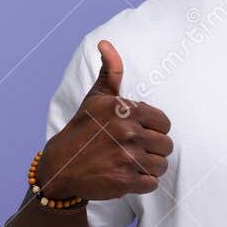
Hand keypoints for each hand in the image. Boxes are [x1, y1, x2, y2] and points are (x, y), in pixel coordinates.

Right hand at [36, 40, 172, 199]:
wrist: (60, 166)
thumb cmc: (82, 130)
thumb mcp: (96, 98)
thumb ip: (111, 72)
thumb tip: (106, 43)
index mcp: (125, 110)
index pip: (164, 123)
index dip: (154, 129)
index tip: (140, 133)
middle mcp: (128, 132)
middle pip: (166, 145)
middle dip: (153, 149)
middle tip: (134, 150)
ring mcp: (127, 157)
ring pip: (161, 165)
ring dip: (149, 167)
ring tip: (131, 163)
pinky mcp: (125, 181)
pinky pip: (152, 183)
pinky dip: (142, 182)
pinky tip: (127, 176)